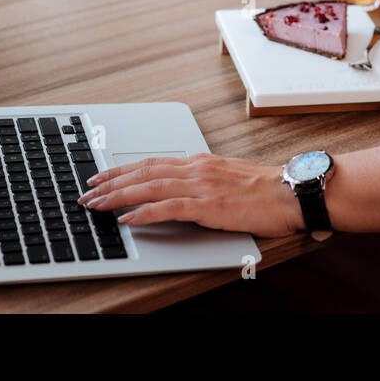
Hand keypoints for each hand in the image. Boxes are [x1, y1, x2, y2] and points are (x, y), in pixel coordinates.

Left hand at [79, 153, 305, 238]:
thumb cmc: (267, 189)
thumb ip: (205, 180)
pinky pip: (169, 207)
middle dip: (111, 182)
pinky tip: (128, 218)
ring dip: (118, 196)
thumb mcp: (230, 177)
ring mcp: (202, 186)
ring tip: (97, 205)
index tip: (101, 176)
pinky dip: (144, 212)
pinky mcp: (209, 205)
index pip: (153, 162)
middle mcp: (197, 169)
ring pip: (150, 187)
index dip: (123, 169)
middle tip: (87, 191)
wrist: (292, 191)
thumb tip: (183, 189)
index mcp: (201, 162)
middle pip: (144, 172)